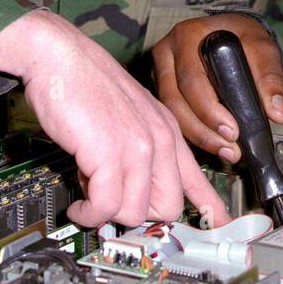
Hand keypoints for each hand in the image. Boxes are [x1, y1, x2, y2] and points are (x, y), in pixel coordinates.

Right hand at [0, 11, 228, 229]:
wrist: (59, 55)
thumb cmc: (84, 83)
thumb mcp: (127, 115)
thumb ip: (136, 153)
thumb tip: (127, 195)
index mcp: (166, 130)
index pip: (199, 180)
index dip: (212, 210)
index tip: (224, 228)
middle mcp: (159, 140)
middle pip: (167, 208)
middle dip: (136, 214)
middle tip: (111, 202)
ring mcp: (137, 147)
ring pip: (135, 213)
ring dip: (106, 213)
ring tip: (87, 192)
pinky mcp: (109, 153)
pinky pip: (105, 207)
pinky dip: (88, 213)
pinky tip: (78, 205)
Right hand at [151, 13, 282, 163]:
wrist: (231, 33)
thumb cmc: (243, 36)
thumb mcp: (262, 47)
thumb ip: (270, 77)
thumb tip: (277, 112)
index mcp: (186, 36)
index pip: (191, 79)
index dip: (209, 109)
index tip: (233, 130)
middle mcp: (166, 54)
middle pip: (175, 100)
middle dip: (203, 130)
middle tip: (230, 148)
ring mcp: (160, 73)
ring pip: (171, 113)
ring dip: (198, 137)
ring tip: (228, 152)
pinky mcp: (163, 89)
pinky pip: (173, 116)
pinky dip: (194, 134)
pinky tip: (216, 146)